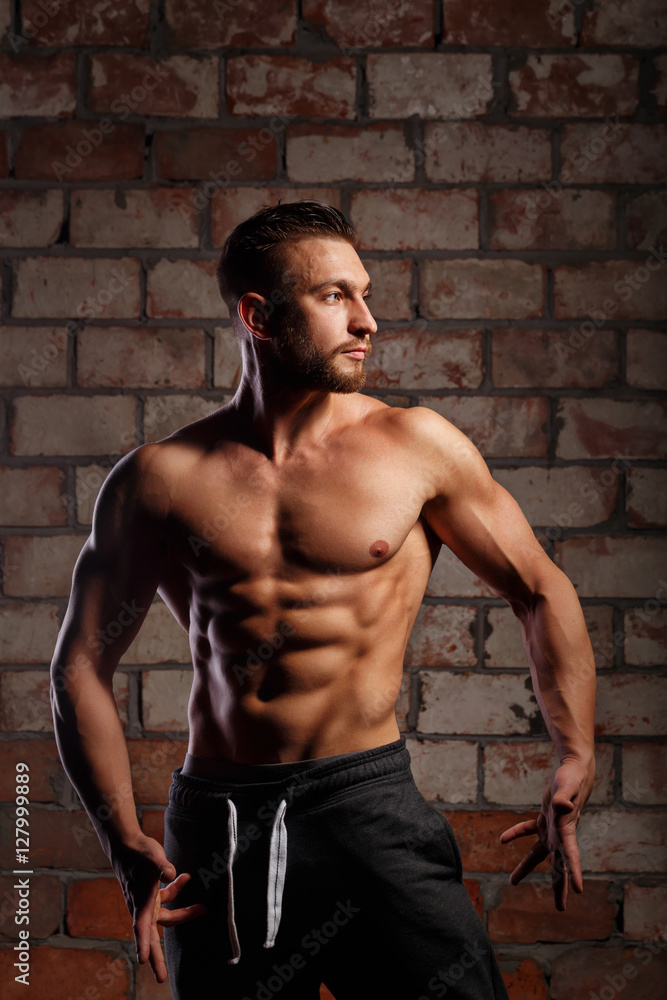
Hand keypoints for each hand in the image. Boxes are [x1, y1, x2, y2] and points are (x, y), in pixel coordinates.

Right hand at [111, 834, 206, 982]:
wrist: (127, 843)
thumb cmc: (138, 852)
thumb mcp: (151, 856)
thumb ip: (162, 866)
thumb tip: (171, 873)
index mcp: (140, 900)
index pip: (141, 926)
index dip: (143, 944)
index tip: (143, 961)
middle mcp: (142, 905)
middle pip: (151, 934)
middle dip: (157, 956)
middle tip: (161, 978)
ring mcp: (146, 900)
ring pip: (165, 916)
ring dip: (184, 913)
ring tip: (203, 908)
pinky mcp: (151, 892)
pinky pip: (166, 898)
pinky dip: (177, 890)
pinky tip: (186, 877)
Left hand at [498, 758, 594, 910]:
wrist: (575, 772)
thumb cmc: (573, 778)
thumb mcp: (568, 786)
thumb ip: (564, 797)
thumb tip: (563, 807)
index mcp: (567, 831)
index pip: (571, 856)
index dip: (573, 873)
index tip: (577, 891)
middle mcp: (561, 835)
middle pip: (559, 866)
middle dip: (558, 887)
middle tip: (560, 908)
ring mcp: (552, 830)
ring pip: (538, 854)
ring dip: (526, 867)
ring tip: (513, 882)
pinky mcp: (544, 820)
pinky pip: (528, 831)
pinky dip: (516, 834)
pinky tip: (502, 840)